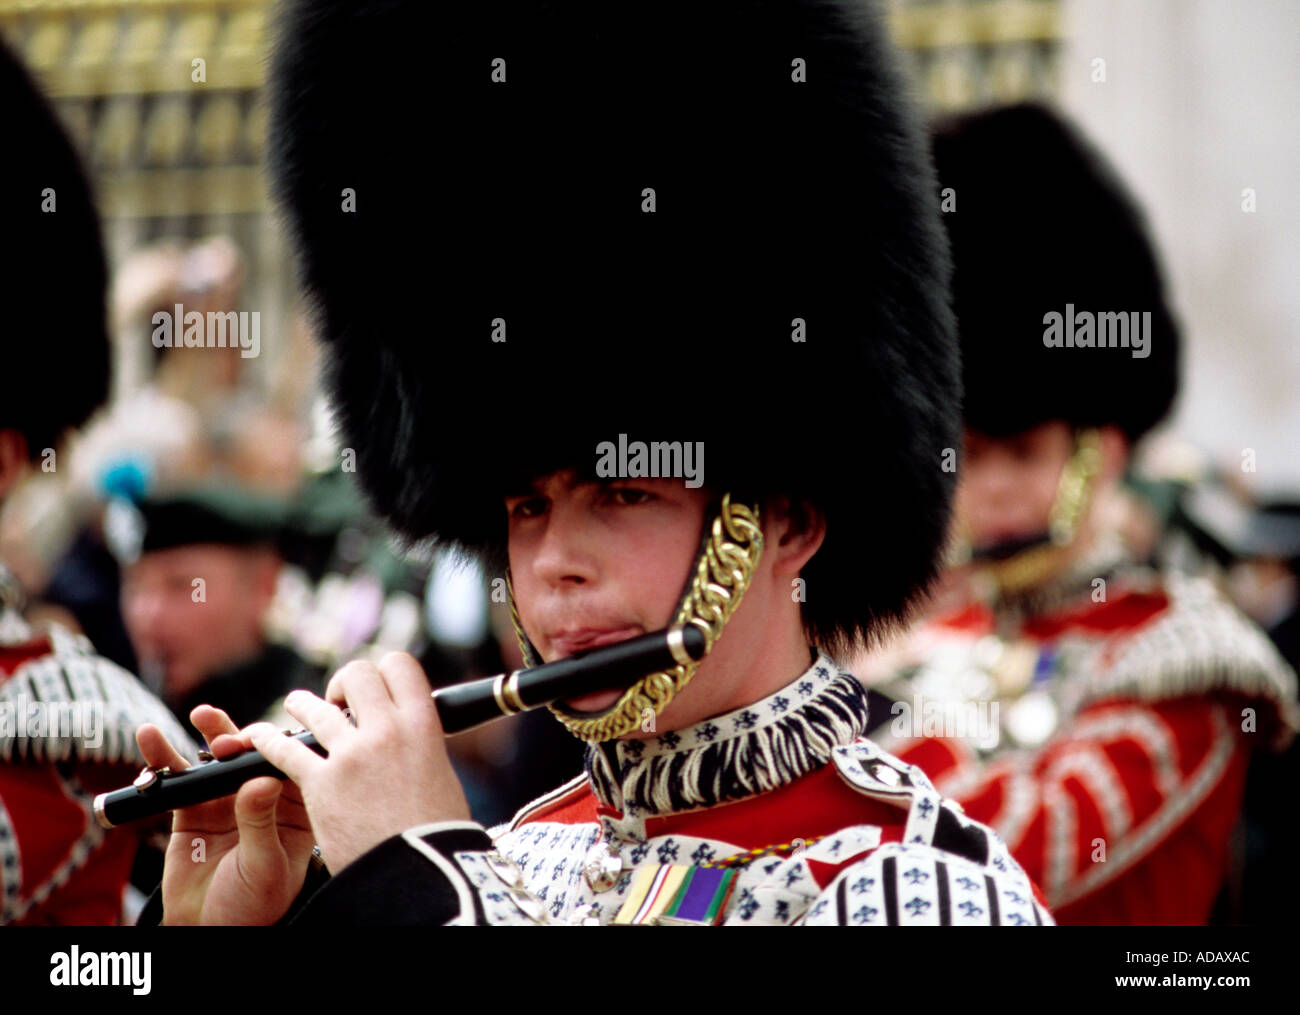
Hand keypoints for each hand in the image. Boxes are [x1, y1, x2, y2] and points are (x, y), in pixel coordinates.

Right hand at [135, 706, 314, 924]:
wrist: (209, 931)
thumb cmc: (252, 905)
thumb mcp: (263, 867)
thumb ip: (261, 823)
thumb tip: (262, 781)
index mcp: (298, 810)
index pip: (296, 766)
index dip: (282, 748)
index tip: (265, 742)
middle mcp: (265, 797)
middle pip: (257, 755)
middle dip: (244, 739)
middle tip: (228, 741)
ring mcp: (229, 799)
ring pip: (220, 758)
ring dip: (212, 733)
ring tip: (202, 715)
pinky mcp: (194, 807)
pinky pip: (179, 778)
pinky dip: (163, 757)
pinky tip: (150, 738)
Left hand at [248, 652, 471, 873]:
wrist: (419, 874)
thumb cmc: (437, 832)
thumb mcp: (441, 774)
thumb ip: (418, 746)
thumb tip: (409, 735)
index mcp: (423, 725)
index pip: (401, 665)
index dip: (384, 670)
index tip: (376, 687)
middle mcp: (386, 730)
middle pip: (357, 674)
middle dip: (344, 682)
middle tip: (341, 700)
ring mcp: (351, 754)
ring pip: (315, 706)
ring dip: (303, 703)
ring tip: (296, 705)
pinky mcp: (321, 783)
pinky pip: (285, 749)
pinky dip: (268, 741)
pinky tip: (260, 737)